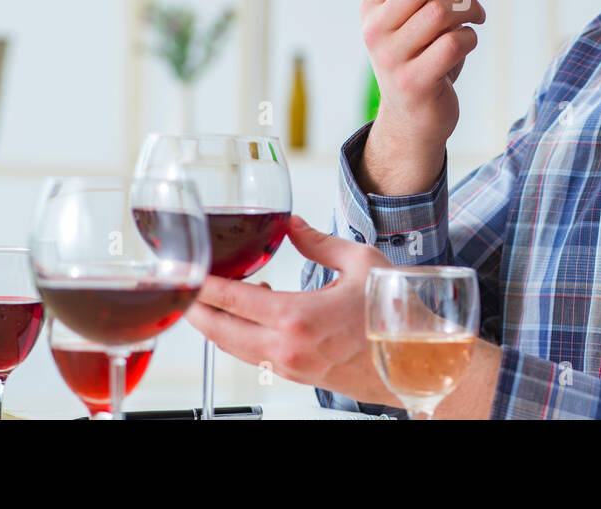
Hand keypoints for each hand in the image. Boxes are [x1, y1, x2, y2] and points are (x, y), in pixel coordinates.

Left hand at [185, 216, 402, 407]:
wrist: (418, 362)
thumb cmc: (395, 314)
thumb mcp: (360, 263)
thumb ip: (317, 242)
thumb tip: (290, 224)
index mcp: (296, 316)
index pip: (229, 300)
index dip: (201, 284)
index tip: (186, 270)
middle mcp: (285, 347)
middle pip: (218, 331)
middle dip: (193, 308)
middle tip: (183, 284)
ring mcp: (289, 366)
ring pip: (232, 347)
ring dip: (216, 322)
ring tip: (210, 295)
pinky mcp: (297, 376)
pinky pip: (254, 355)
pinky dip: (240, 334)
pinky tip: (251, 311)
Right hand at [360, 0, 492, 148]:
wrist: (412, 119)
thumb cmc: (422, 57)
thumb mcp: (418, 19)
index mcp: (372, 6)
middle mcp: (375, 28)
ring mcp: (391, 56)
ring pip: (443, 12)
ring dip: (470, 10)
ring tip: (475, 18)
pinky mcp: (413, 81)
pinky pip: (455, 43)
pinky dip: (470, 38)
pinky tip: (466, 45)